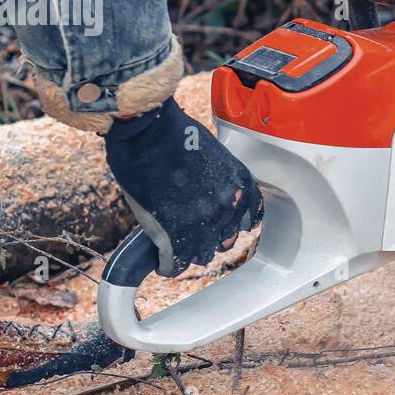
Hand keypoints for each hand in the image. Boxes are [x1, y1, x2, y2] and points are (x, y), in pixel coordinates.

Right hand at [104, 98, 262, 276]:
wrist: (147, 129)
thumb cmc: (173, 133)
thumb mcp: (214, 156)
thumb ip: (219, 183)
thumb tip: (208, 200)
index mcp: (241, 186)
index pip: (248, 220)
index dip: (229, 223)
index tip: (220, 225)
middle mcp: (228, 207)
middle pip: (224, 240)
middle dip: (208, 237)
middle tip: (190, 231)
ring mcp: (203, 223)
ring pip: (201, 256)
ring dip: (188, 251)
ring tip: (174, 245)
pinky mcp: (175, 235)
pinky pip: (176, 264)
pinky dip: (168, 264)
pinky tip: (161, 260)